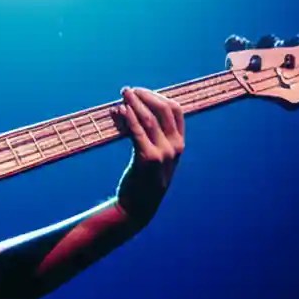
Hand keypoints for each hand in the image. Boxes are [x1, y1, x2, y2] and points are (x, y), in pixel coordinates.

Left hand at [111, 86, 184, 223]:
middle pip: (164, 110)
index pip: (175, 111)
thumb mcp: (153, 156)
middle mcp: (175, 147)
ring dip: (135, 103)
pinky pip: (137, 132)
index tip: (141, 92)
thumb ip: (147, 135)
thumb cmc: (143, 180)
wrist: (137, 208)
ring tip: (123, 94)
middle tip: (129, 90)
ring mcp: (163, 153)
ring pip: (149, 119)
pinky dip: (128, 118)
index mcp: (179, 144)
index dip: (158, 97)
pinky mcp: (147, 159)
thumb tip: (126, 108)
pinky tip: (119, 110)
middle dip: (146, 96)